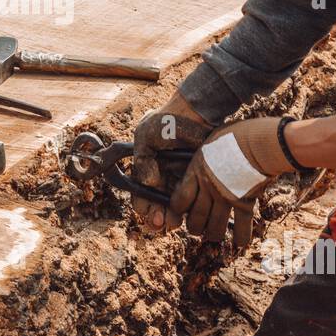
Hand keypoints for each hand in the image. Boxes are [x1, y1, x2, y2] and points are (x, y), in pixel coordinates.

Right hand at [131, 94, 210, 231]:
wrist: (196, 113)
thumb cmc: (168, 122)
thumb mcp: (146, 135)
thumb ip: (142, 159)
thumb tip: (149, 183)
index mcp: (145, 170)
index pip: (139, 196)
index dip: (142, 207)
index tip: (147, 211)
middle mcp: (160, 179)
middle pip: (155, 208)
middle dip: (155, 218)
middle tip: (160, 222)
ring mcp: (178, 181)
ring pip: (172, 209)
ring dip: (170, 219)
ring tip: (173, 221)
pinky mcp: (195, 182)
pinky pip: (190, 201)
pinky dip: (187, 210)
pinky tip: (187, 213)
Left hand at [168, 116, 293, 246]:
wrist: (259, 142)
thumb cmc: (236, 135)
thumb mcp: (211, 141)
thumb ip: (205, 155)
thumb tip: (203, 157)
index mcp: (196, 172)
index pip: (179, 200)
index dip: (178, 209)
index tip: (181, 210)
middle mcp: (208, 189)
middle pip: (195, 219)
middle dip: (193, 227)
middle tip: (196, 228)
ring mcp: (226, 198)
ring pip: (214, 228)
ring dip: (212, 235)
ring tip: (213, 236)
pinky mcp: (245, 203)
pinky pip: (241, 227)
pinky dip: (241, 237)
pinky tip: (240, 242)